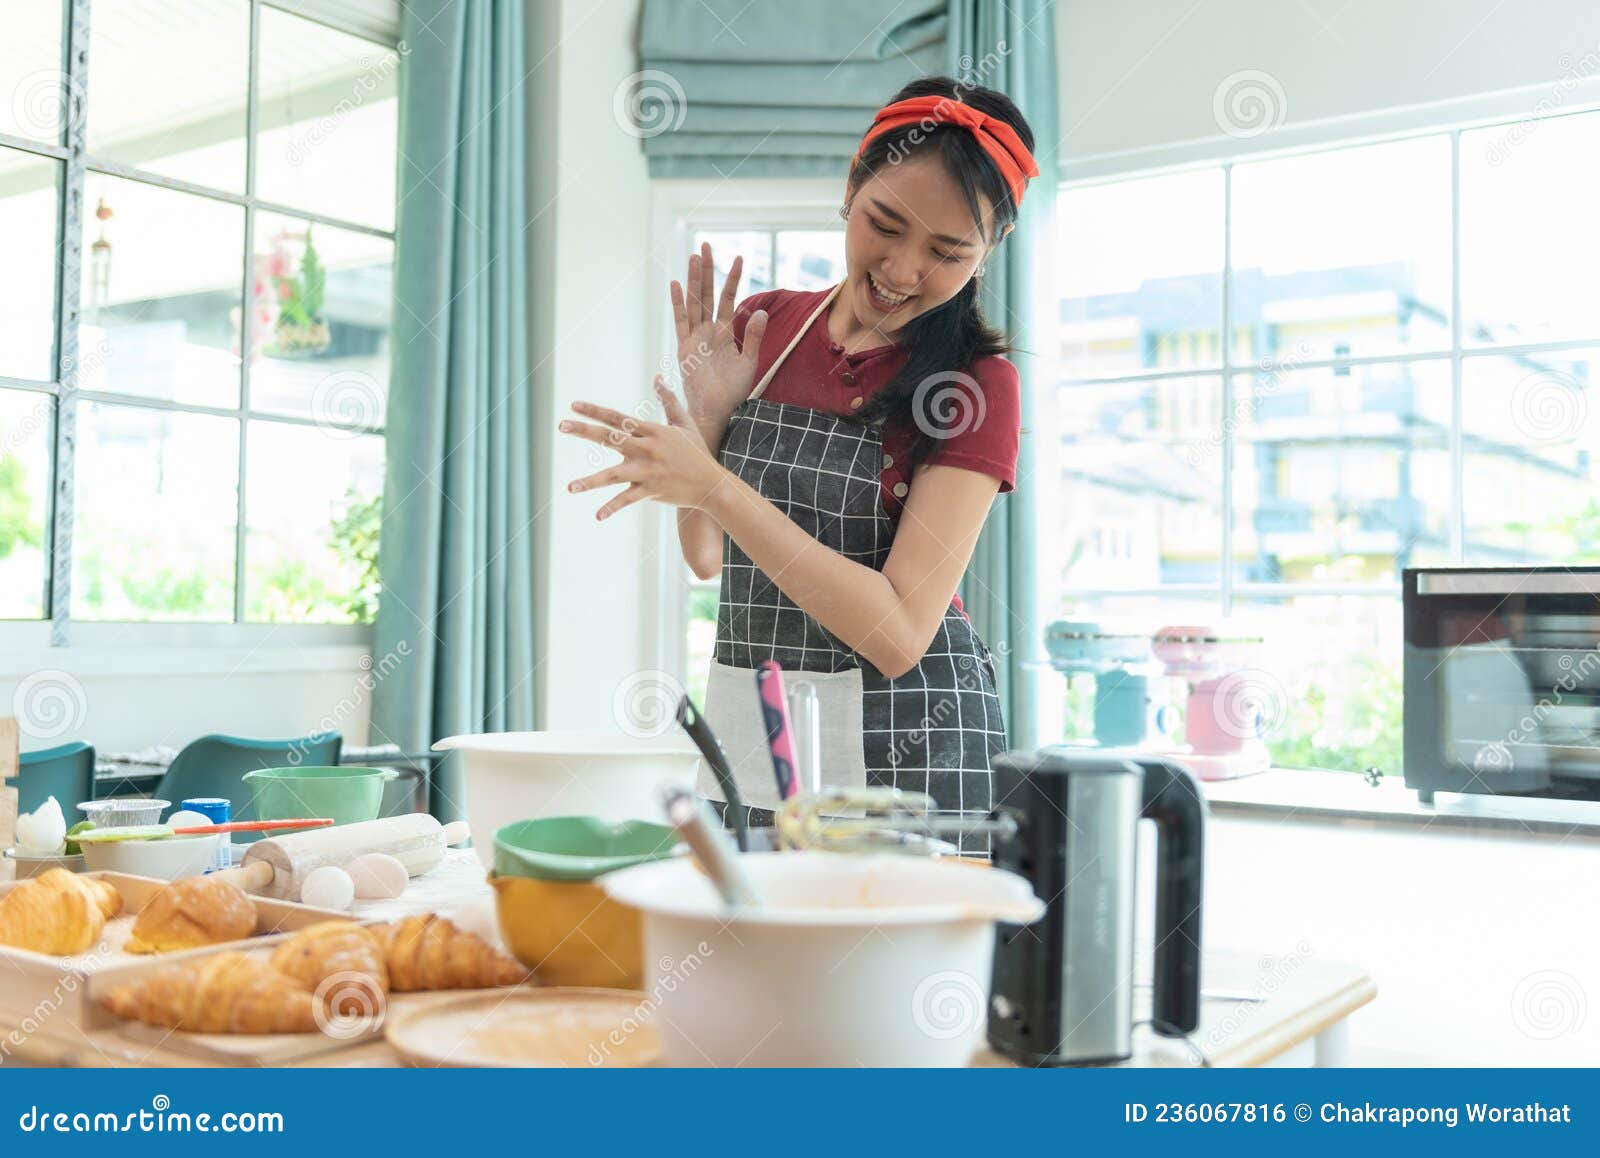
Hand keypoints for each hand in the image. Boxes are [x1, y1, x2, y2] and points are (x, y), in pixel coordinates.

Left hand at [560, 379, 731, 519]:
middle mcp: (647, 449)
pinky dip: (612, 507)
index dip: (595, 411)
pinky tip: (597, 515)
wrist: (712, 484)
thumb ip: (668, 400)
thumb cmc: (696, 452)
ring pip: (614, 475)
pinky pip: (627, 499)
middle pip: (610, 438)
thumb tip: (657, 376)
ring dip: (591, 481)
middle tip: (561, 425)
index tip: (573, 405)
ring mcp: (648, 471)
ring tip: (570, 487)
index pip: (617, 419)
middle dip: (585, 431)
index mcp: (652, 431)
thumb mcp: (684, 423)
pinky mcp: (651, 490)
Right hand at [669, 241, 767, 431]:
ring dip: (694, 280)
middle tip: (705, 245)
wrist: (719, 411)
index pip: (729, 299)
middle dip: (707, 270)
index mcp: (725, 333)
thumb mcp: (749, 362)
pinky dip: (678, 304)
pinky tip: (676, 284)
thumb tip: (759, 311)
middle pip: (707, 294)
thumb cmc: (734, 391)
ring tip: (694, 256)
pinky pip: (680, 322)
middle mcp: (708, 331)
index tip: (739, 257)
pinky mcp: (684, 348)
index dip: (733, 279)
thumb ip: (753, 337)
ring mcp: (695, 338)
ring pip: (694, 303)